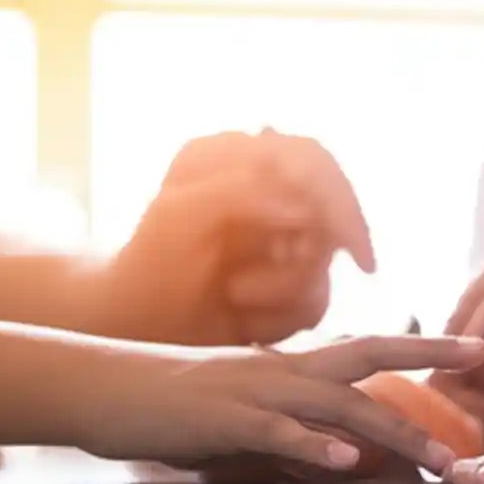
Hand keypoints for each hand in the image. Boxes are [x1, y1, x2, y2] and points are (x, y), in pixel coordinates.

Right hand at [77, 335, 483, 472]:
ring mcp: (256, 391)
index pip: (370, 349)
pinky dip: (316, 448)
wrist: (102, 388)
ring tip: (438, 457)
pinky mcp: (225, 419)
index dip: (423, 346)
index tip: (473, 348)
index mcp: (291, 367)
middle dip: (430, 358)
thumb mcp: (246, 415)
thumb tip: (341, 458)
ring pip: (338, 403)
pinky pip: (279, 433)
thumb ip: (297, 432)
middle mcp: (283, 370)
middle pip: (370, 357)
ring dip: (394, 430)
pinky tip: (350, 464)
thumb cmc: (173, 404)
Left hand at [96, 129, 373, 345]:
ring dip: (285, 287)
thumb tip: (302, 208)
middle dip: (312, 249)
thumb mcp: (181, 213)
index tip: (349, 245)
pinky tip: (243, 317)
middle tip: (288, 269)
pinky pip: (315, 303)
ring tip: (235, 294)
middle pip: (332, 212)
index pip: (313, 160)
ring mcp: (281, 239)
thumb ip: (240, 193)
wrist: (135, 326)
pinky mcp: (288, 285)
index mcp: (238, 157)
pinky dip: (281, 317)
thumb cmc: (148, 263)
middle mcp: (267, 192)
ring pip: (326, 264)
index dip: (339, 198)